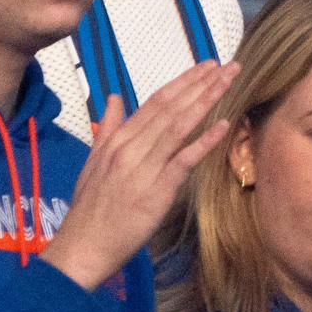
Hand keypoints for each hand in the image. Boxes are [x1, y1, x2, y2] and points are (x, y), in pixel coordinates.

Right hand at [45, 65, 236, 289]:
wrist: (83, 246)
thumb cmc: (90, 208)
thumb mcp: (93, 162)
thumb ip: (107, 128)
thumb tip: (113, 97)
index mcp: (118, 140)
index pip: (155, 102)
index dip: (183, 82)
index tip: (205, 67)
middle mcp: (131, 148)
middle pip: (171, 108)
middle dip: (201, 84)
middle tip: (227, 65)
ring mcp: (145, 168)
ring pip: (179, 127)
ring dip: (207, 101)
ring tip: (228, 82)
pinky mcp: (157, 191)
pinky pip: (184, 161)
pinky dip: (204, 141)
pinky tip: (223, 126)